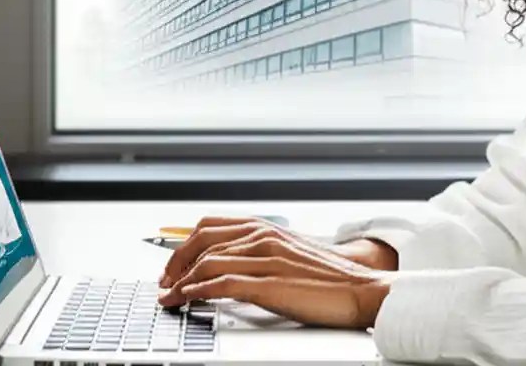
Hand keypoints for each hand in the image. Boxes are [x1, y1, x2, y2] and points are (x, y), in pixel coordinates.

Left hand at [157, 216, 394, 328]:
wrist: (361, 288)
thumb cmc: (330, 277)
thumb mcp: (290, 254)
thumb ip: (262, 253)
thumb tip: (232, 264)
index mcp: (266, 228)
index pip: (210, 226)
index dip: (183, 245)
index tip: (172, 264)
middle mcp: (262, 237)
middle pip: (200, 241)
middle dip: (174, 263)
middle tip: (164, 283)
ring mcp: (264, 259)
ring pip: (206, 263)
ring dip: (179, 282)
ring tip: (169, 298)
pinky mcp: (268, 283)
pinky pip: (220, 284)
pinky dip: (196, 292)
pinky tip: (186, 300)